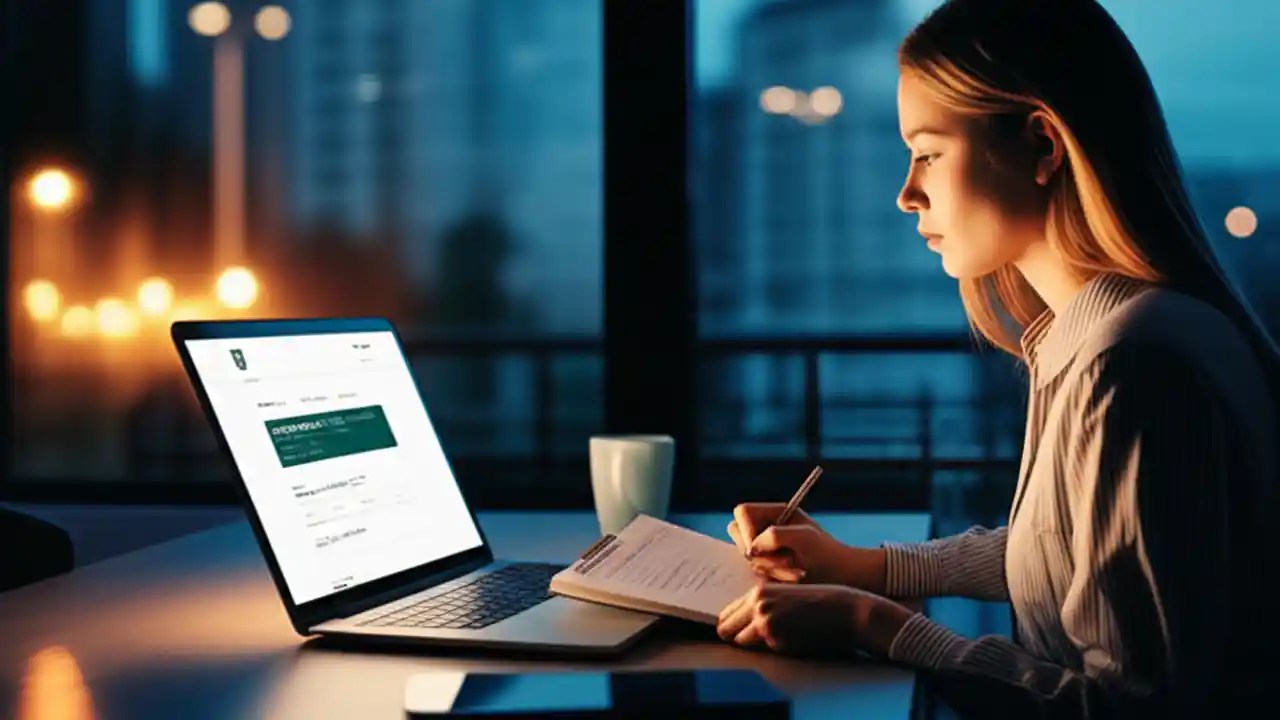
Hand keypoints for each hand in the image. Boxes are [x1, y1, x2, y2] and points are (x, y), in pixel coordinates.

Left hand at [715, 581, 914, 657]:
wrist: (847, 611)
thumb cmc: (822, 601)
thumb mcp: (787, 594)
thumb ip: (764, 604)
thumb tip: (742, 621)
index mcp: (759, 591)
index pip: (726, 613)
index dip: (731, 623)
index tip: (735, 629)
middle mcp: (758, 606)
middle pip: (726, 630)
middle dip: (735, 636)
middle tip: (751, 638)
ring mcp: (765, 624)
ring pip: (742, 643)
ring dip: (755, 644)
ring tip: (779, 636)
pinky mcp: (778, 642)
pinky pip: (766, 651)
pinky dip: (776, 649)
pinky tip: (794, 639)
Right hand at [727, 503, 886, 591]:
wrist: (842, 577)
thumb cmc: (827, 552)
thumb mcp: (805, 538)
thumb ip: (775, 535)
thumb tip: (752, 548)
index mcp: (775, 512)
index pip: (742, 512)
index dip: (746, 530)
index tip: (757, 547)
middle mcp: (766, 528)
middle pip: (738, 534)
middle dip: (759, 553)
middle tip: (785, 560)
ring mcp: (765, 548)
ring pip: (747, 557)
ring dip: (770, 567)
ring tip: (796, 570)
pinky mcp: (767, 567)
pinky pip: (755, 573)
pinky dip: (773, 577)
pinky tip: (793, 577)